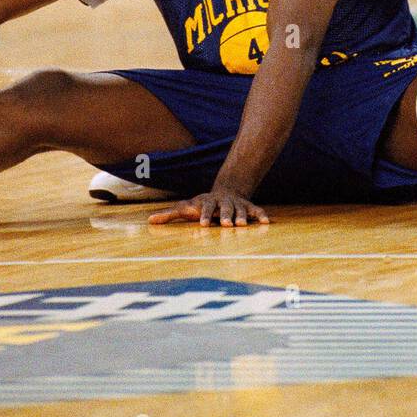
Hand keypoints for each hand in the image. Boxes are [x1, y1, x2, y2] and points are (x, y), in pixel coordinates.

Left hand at [147, 185, 269, 226]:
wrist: (225, 190)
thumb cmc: (202, 204)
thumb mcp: (186, 207)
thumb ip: (170, 215)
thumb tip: (149, 220)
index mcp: (207, 203)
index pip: (205, 209)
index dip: (204, 216)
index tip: (203, 225)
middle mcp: (222, 202)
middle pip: (224, 208)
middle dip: (225, 216)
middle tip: (226, 225)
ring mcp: (236, 204)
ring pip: (239, 210)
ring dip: (242, 217)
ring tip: (244, 226)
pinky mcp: (248, 206)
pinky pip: (256, 210)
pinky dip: (260, 215)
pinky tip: (266, 223)